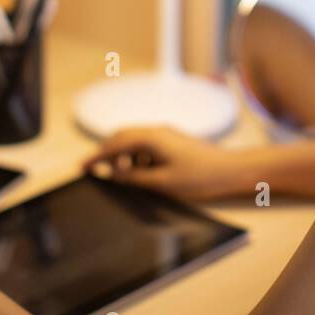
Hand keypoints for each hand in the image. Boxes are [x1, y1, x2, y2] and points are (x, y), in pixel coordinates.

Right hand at [81, 125, 249, 200]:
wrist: (231, 171)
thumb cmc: (200, 176)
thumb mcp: (162, 182)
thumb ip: (135, 178)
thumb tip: (114, 175)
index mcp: (152, 138)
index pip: (115, 144)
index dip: (96, 156)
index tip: (82, 167)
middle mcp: (158, 132)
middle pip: (123, 138)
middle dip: (109, 155)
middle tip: (97, 172)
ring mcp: (167, 136)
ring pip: (136, 143)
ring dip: (126, 159)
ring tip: (124, 179)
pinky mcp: (174, 143)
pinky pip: (148, 148)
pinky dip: (140, 160)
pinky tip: (144, 176)